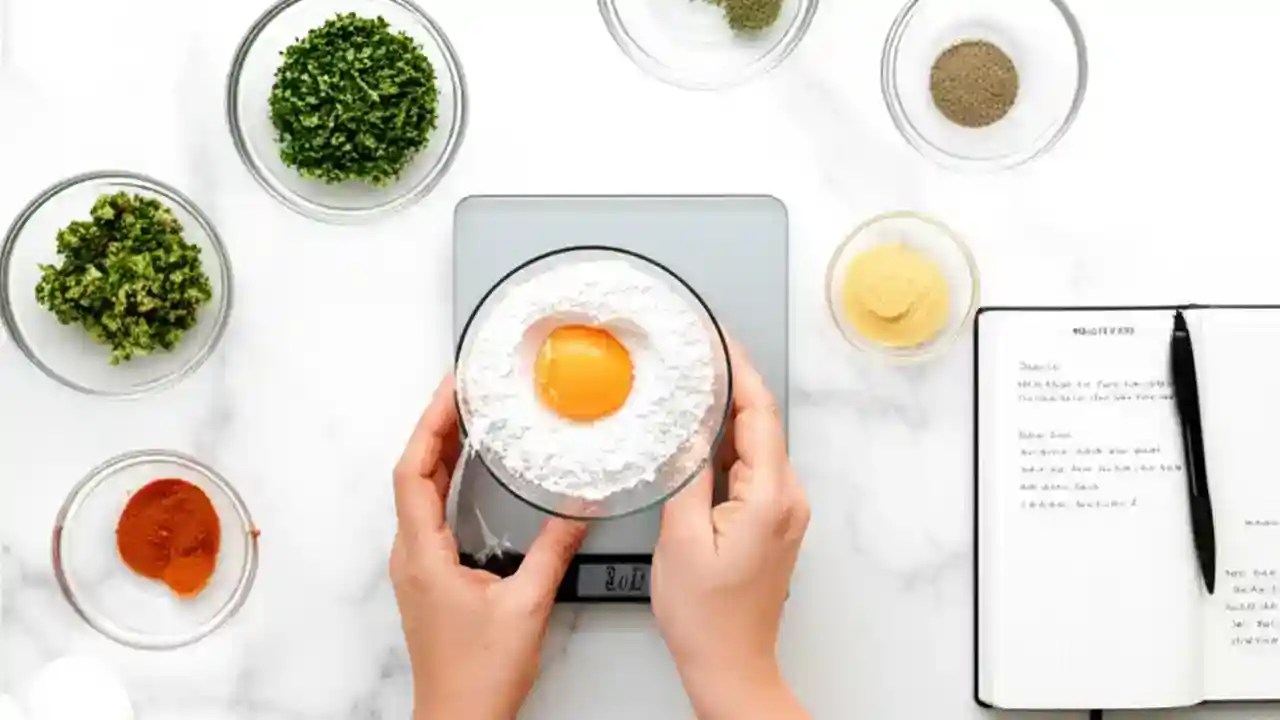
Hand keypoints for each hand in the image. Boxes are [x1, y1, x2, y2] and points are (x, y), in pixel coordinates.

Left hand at [391, 375, 587, 719]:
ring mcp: (416, 566)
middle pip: (413, 475)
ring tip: (467, 418)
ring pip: (419, 494)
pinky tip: (468, 473)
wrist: (459, 719)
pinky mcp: (428, 576)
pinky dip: (446, 482)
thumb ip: (553, 551)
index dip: (429, 425)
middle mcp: (410, 555)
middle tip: (463, 392)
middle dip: (437, 428)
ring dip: (440, 453)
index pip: (413, 472)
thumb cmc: (479, 675)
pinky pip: (429, 514)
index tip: (449, 392)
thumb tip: (578, 510)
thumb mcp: (527, 605)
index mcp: (423, 555)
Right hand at [652, 342, 810, 719]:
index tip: (719, 340)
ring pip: (755, 446)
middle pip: (761, 424)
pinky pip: (752, 470)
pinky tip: (698, 442)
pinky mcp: (773, 522)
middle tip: (695, 357)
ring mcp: (785, 511)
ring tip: (690, 391)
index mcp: (769, 497)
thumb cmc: (706, 616)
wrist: (730, 664)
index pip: (759, 414)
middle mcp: (788, 499)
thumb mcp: (680, 538)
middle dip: (730, 386)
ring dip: (726, 419)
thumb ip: (687, 475)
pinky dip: (727, 449)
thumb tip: (687, 430)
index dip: (739, 370)